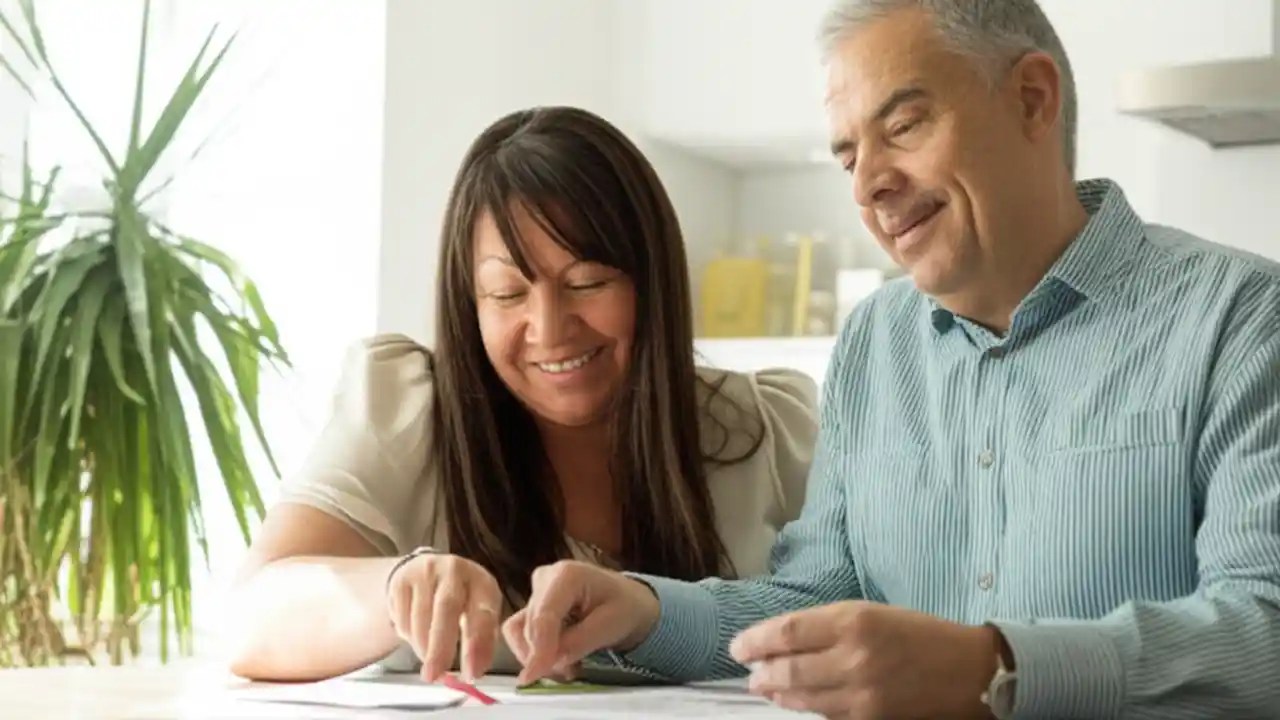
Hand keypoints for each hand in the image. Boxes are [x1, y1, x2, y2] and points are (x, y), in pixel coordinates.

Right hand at [386, 553, 502, 682]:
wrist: (429, 573)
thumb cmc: (462, 601)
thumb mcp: (478, 615)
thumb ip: (480, 643)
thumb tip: (474, 673)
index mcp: (483, 582)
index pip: (483, 612)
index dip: (478, 643)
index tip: (472, 672)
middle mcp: (456, 570)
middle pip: (447, 608)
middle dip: (440, 646)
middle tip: (434, 675)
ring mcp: (426, 571)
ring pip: (420, 617)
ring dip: (422, 647)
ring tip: (429, 659)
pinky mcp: (401, 579)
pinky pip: (401, 617)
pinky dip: (408, 635)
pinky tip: (416, 632)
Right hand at [502, 560, 659, 684]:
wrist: (626, 600)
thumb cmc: (624, 607)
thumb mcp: (610, 625)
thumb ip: (578, 642)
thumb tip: (550, 662)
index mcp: (567, 575)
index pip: (544, 616)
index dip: (538, 648)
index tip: (534, 676)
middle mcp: (544, 578)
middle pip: (529, 626)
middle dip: (544, 656)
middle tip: (571, 672)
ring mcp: (535, 591)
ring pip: (518, 632)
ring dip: (537, 656)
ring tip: (569, 666)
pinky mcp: (530, 606)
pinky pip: (520, 634)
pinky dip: (535, 653)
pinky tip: (560, 657)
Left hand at [729, 602, 998, 718]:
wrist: (968, 670)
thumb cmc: (918, 633)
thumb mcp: (871, 613)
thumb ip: (827, 624)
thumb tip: (782, 638)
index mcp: (854, 621)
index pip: (788, 632)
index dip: (756, 640)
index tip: (738, 646)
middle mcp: (854, 658)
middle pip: (789, 669)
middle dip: (761, 671)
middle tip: (748, 672)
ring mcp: (862, 694)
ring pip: (803, 698)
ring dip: (777, 693)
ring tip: (763, 686)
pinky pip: (826, 715)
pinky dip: (804, 708)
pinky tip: (791, 702)